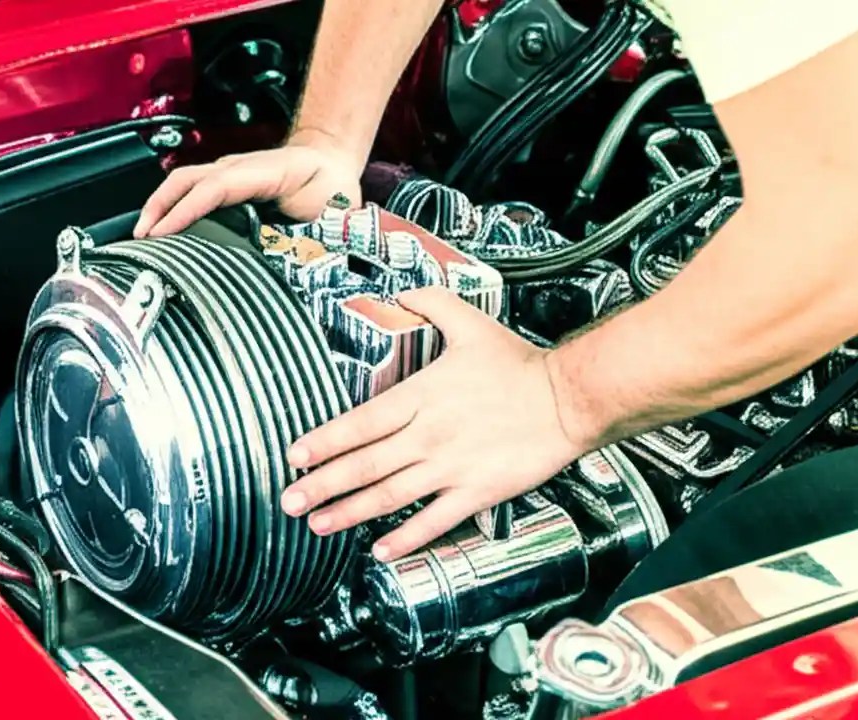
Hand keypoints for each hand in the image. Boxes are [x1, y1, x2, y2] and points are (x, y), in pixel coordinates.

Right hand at [134, 131, 363, 237]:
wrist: (330, 161)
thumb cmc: (328, 187)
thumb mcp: (326, 212)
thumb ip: (307, 235)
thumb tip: (287, 265)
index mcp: (261, 173)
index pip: (213, 189)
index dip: (185, 211)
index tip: (163, 234)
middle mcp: (238, 168)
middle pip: (185, 180)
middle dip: (158, 207)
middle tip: (142, 240)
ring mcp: (228, 172)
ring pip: (183, 183)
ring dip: (160, 207)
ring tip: (144, 240)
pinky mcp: (225, 183)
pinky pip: (191, 191)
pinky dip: (172, 207)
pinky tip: (164, 231)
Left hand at [280, 287, 597, 560]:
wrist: (568, 398)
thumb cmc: (518, 364)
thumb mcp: (468, 322)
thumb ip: (428, 304)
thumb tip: (399, 293)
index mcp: (421, 396)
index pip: (359, 423)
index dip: (323, 442)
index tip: (294, 456)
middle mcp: (428, 435)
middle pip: (364, 464)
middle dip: (322, 484)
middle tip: (289, 500)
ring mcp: (451, 467)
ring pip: (389, 496)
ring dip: (349, 512)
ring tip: (318, 525)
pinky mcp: (477, 492)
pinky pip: (434, 521)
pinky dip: (406, 538)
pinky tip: (381, 550)